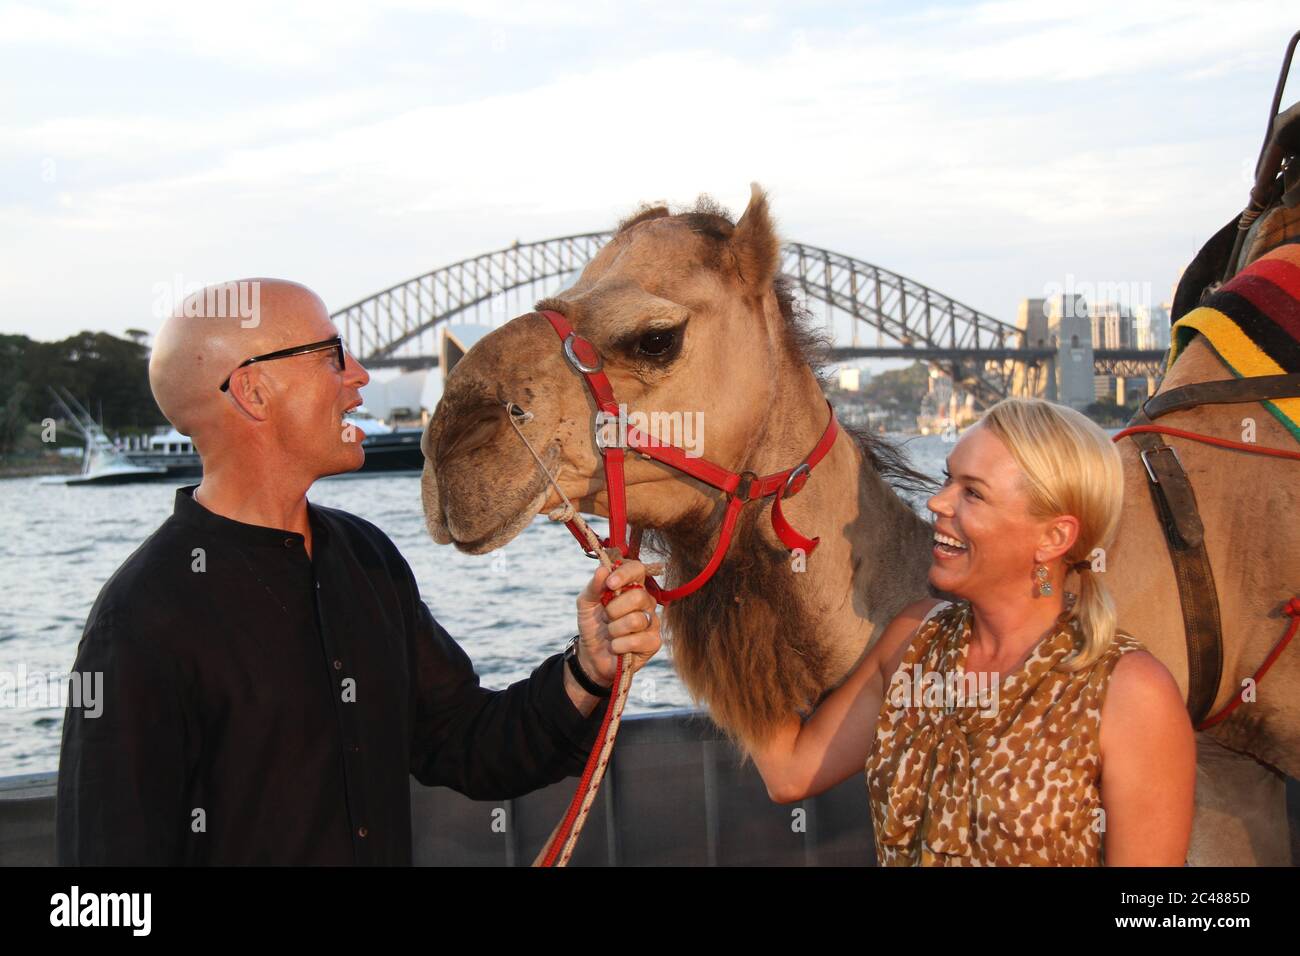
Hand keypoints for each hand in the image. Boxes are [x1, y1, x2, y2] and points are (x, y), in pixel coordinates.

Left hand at [575, 560, 661, 687]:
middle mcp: (645, 601)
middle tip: (606, 617)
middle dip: (614, 609)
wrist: (592, 655)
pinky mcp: (654, 642)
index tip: (610, 584)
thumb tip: (602, 569)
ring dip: (614, 630)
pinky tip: (616, 647)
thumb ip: (594, 586)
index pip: (637, 569)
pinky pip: (638, 640)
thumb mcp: (586, 603)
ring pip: (636, 620)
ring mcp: (652, 621)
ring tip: (610, 634)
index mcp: (631, 586)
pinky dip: (619, 645)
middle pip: (638, 596)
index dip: (625, 574)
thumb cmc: (592, 625)